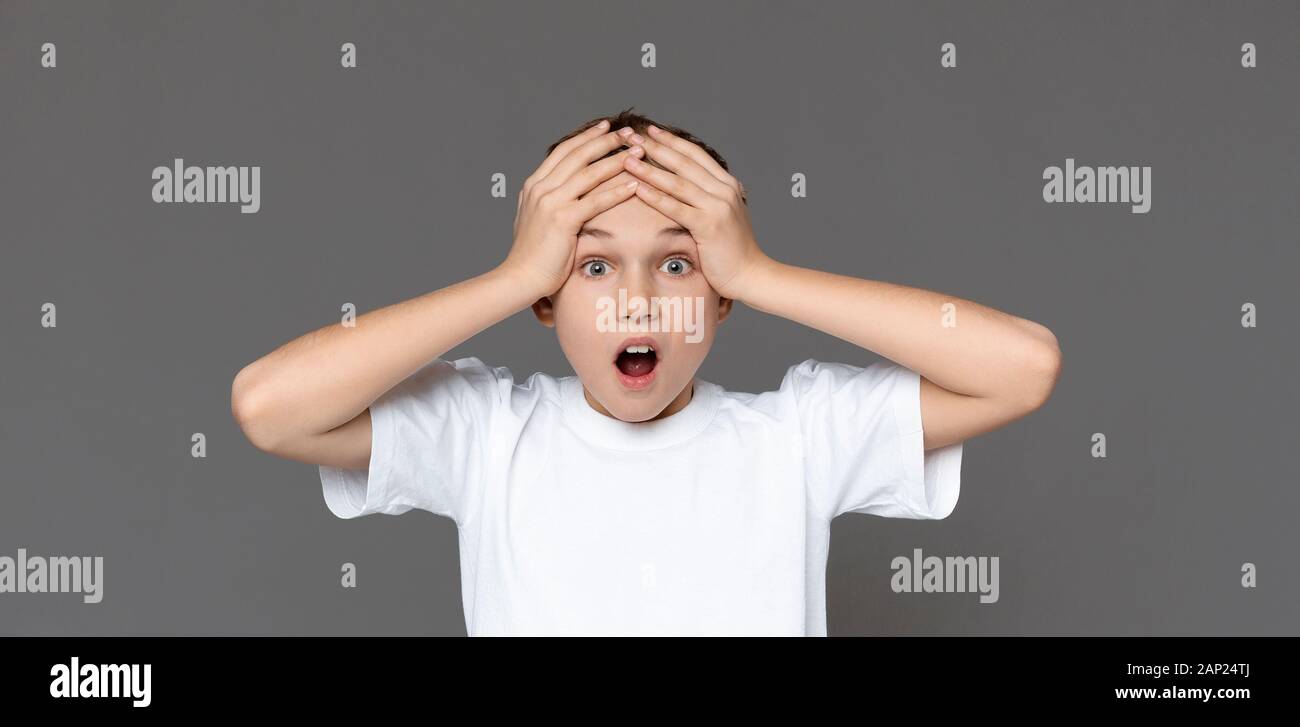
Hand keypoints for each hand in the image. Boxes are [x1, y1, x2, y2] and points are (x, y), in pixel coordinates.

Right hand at [501, 119, 644, 297]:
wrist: (520, 277)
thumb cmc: (531, 254)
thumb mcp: (534, 218)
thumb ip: (544, 201)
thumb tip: (556, 192)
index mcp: (534, 184)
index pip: (564, 150)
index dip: (587, 137)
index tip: (606, 127)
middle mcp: (540, 188)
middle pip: (578, 154)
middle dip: (606, 141)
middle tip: (629, 133)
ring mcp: (550, 202)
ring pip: (589, 173)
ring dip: (616, 160)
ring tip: (638, 153)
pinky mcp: (562, 220)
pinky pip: (595, 200)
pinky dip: (616, 191)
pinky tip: (634, 184)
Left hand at [616, 124, 770, 299]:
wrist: (751, 274)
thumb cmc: (734, 249)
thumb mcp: (726, 215)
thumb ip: (712, 197)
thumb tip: (691, 185)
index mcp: (728, 184)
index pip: (695, 155)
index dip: (672, 141)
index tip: (651, 131)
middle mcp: (724, 190)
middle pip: (684, 162)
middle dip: (656, 147)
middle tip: (632, 136)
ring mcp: (717, 207)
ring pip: (677, 182)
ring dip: (650, 168)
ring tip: (628, 158)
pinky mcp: (708, 226)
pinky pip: (676, 208)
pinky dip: (655, 196)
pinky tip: (637, 188)